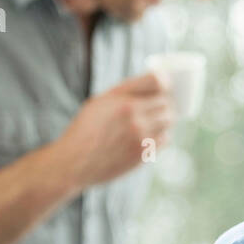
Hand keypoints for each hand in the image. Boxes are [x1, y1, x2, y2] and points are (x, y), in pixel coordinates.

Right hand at [51, 72, 171, 192]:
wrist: (74, 162)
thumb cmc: (85, 130)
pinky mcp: (144, 153)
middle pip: (166, 102)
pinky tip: (150, 136)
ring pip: (169, 121)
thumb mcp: (99, 102)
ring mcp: (140, 136)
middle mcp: (133, 115)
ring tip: (155, 121)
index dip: (164, 82)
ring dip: (165, 120)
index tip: (164, 86)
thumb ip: (124, 93)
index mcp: (121, 98)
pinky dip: (161, 136)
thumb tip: (155, 86)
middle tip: (159, 107)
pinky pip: (165, 139)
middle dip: (164, 103)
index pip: (157, 80)